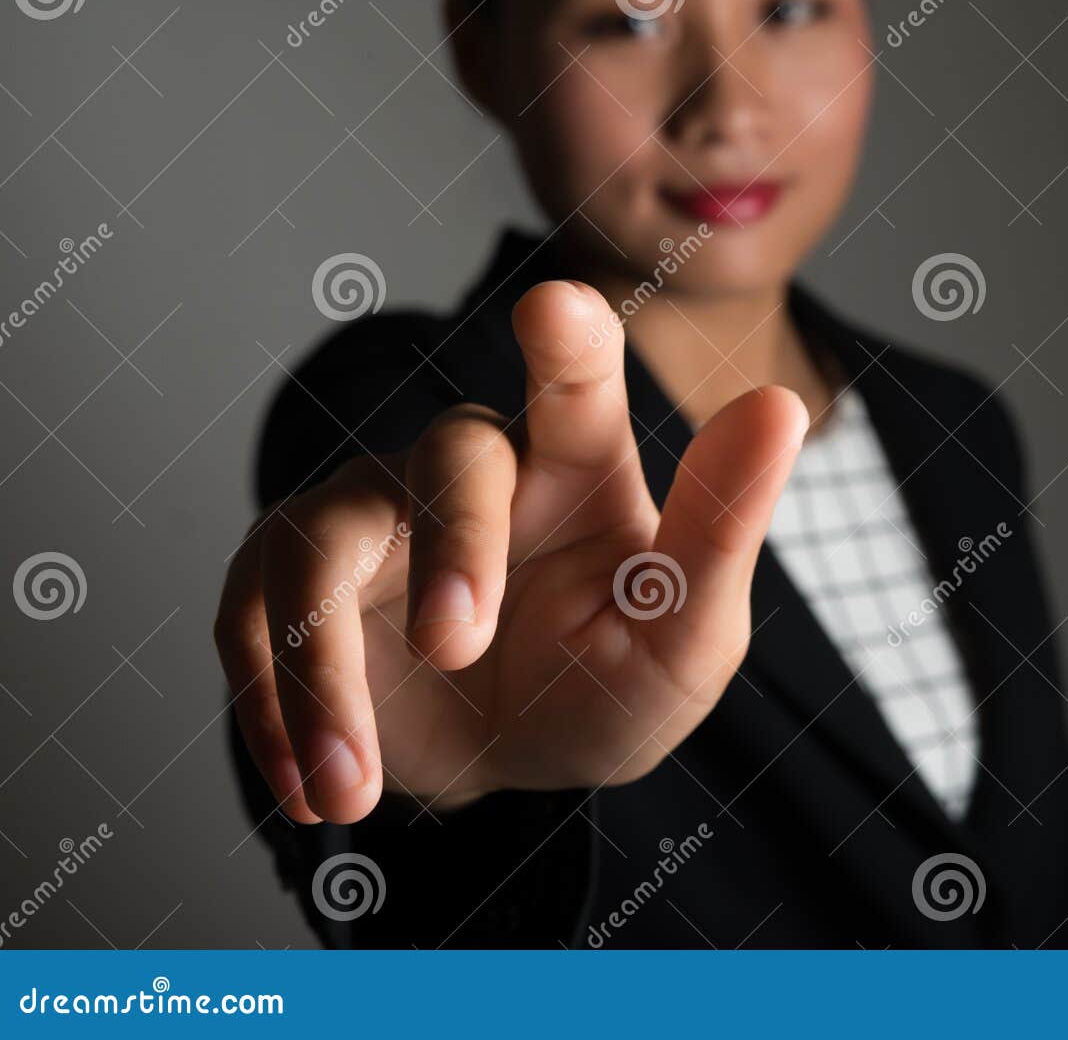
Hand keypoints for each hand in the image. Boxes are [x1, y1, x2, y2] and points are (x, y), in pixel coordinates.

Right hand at [215, 280, 807, 823]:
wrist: (503, 762)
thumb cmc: (605, 678)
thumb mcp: (685, 635)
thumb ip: (723, 529)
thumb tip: (780, 405)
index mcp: (577, 466)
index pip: (577, 385)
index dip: (568, 343)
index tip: (558, 310)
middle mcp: (472, 474)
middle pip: (451, 463)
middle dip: (456, 549)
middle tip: (461, 646)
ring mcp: (372, 519)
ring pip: (325, 542)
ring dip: (328, 668)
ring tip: (351, 785)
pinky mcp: (292, 579)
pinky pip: (255, 618)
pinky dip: (277, 713)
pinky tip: (318, 789)